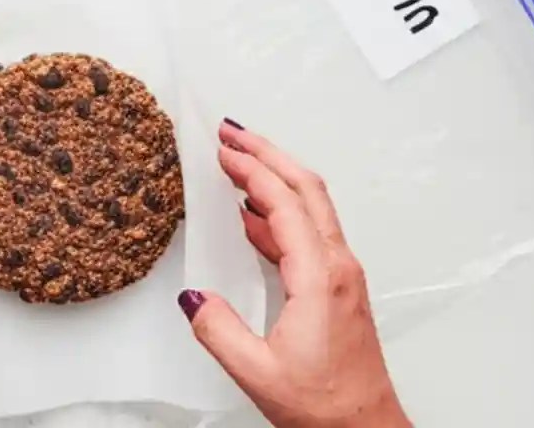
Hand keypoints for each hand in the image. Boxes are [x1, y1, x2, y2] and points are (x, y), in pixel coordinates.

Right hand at [179, 120, 408, 427]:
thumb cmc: (327, 406)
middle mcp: (337, 268)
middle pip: (306, 188)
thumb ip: (218, 330)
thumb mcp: (256, 372)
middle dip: (268, 153)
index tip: (224, 148)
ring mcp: (341, 275)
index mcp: (320, 278)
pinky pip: (309, 232)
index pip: (284, 203)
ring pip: (311, 205)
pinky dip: (279, 211)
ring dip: (276, 176)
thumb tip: (192, 295)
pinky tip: (254, 216)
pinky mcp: (337, 288)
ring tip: (239, 161)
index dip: (252, 170)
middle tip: (233, 133)